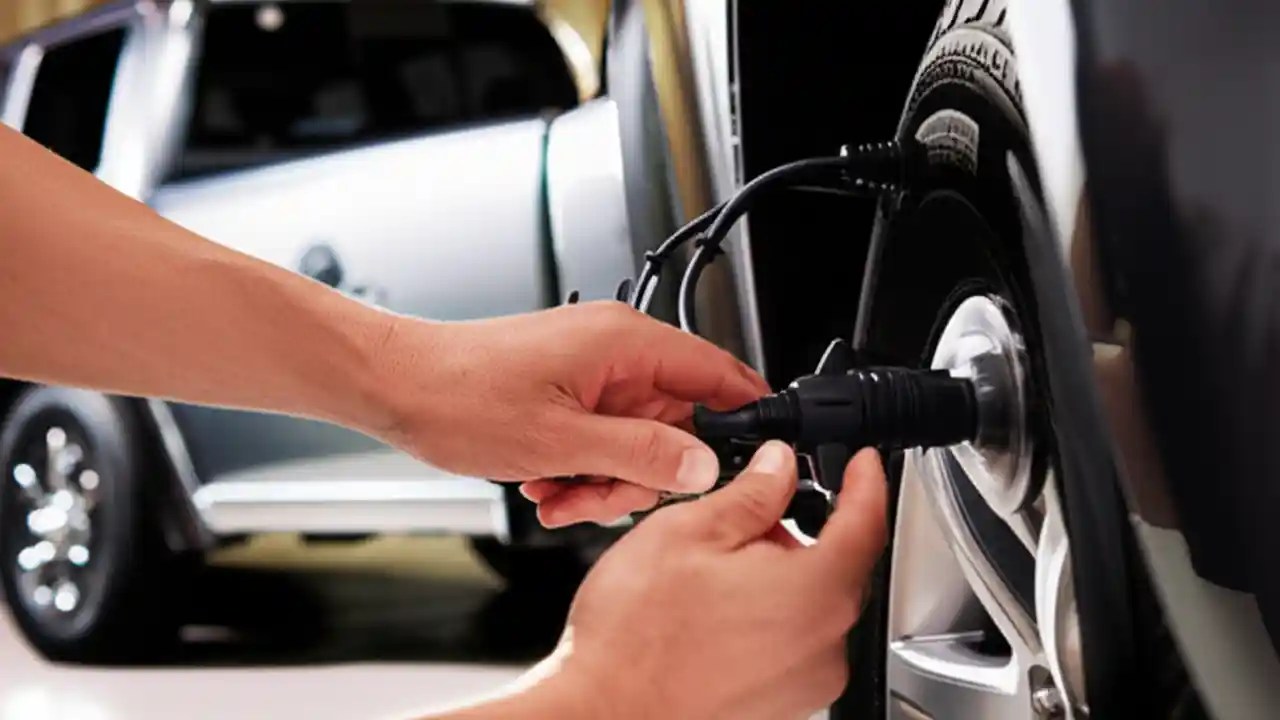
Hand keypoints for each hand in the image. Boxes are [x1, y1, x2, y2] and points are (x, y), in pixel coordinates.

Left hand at [374, 302, 768, 526]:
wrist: (396, 387)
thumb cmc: (459, 395)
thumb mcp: (561, 441)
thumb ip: (643, 454)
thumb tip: (703, 465)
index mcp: (624, 342)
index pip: (717, 372)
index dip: (742, 416)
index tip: (750, 459)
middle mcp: (613, 350)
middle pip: (675, 422)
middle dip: (642, 473)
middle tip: (602, 495)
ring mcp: (590, 371)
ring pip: (637, 440)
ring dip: (604, 479)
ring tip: (559, 493)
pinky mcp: (569, 391)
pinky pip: (602, 440)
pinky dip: (582, 470)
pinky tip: (546, 485)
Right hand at [530, 442, 888, 719]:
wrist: (603, 710)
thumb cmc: (635, 634)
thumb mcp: (689, 531)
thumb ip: (752, 493)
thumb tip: (779, 466)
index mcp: (814, 591)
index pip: (867, 521)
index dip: (866, 481)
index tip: (862, 462)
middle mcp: (825, 644)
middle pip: (842, 565)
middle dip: (809, 529)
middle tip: (756, 511)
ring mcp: (806, 682)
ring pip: (816, 604)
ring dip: (785, 574)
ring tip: (720, 567)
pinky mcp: (783, 703)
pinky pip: (796, 642)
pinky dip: (772, 615)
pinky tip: (719, 608)